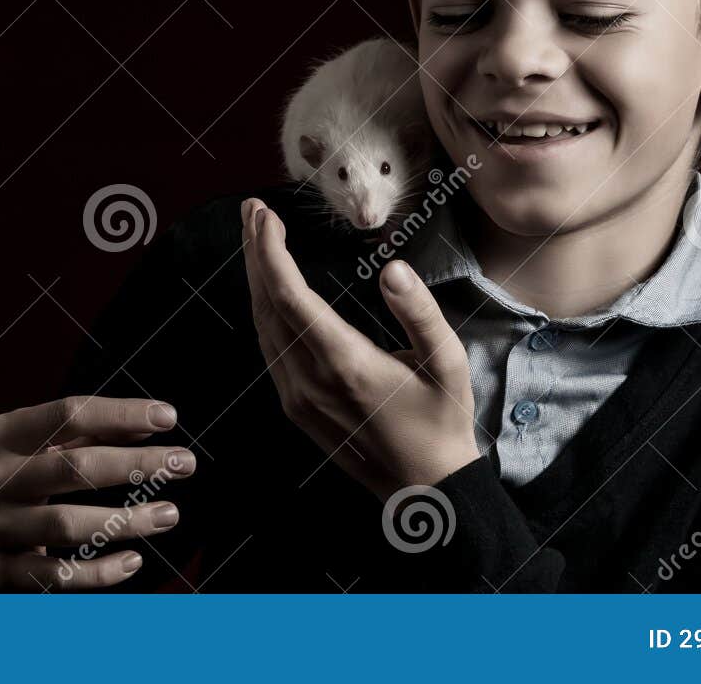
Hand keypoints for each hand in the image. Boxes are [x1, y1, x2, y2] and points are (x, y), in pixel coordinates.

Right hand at [0, 395, 195, 590]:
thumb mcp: (25, 443)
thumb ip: (84, 432)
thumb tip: (151, 423)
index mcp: (6, 435)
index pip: (69, 412)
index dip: (121, 412)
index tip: (169, 417)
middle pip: (75, 468)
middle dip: (137, 464)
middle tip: (185, 463)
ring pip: (67, 525)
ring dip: (126, 521)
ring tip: (169, 515)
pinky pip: (53, 576)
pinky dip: (96, 573)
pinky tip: (131, 562)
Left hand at [241, 198, 479, 497]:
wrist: (425, 488)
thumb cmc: (442, 422)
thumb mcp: (448, 362)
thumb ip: (420, 313)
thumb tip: (393, 269)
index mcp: (345, 363)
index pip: (290, 296)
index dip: (271, 253)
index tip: (267, 216)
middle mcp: (310, 380)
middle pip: (267, 305)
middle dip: (255, 253)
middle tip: (252, 211)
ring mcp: (298, 396)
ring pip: (262, 327)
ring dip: (256, 279)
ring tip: (256, 239)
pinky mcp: (297, 407)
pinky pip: (269, 349)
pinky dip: (264, 310)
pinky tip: (269, 290)